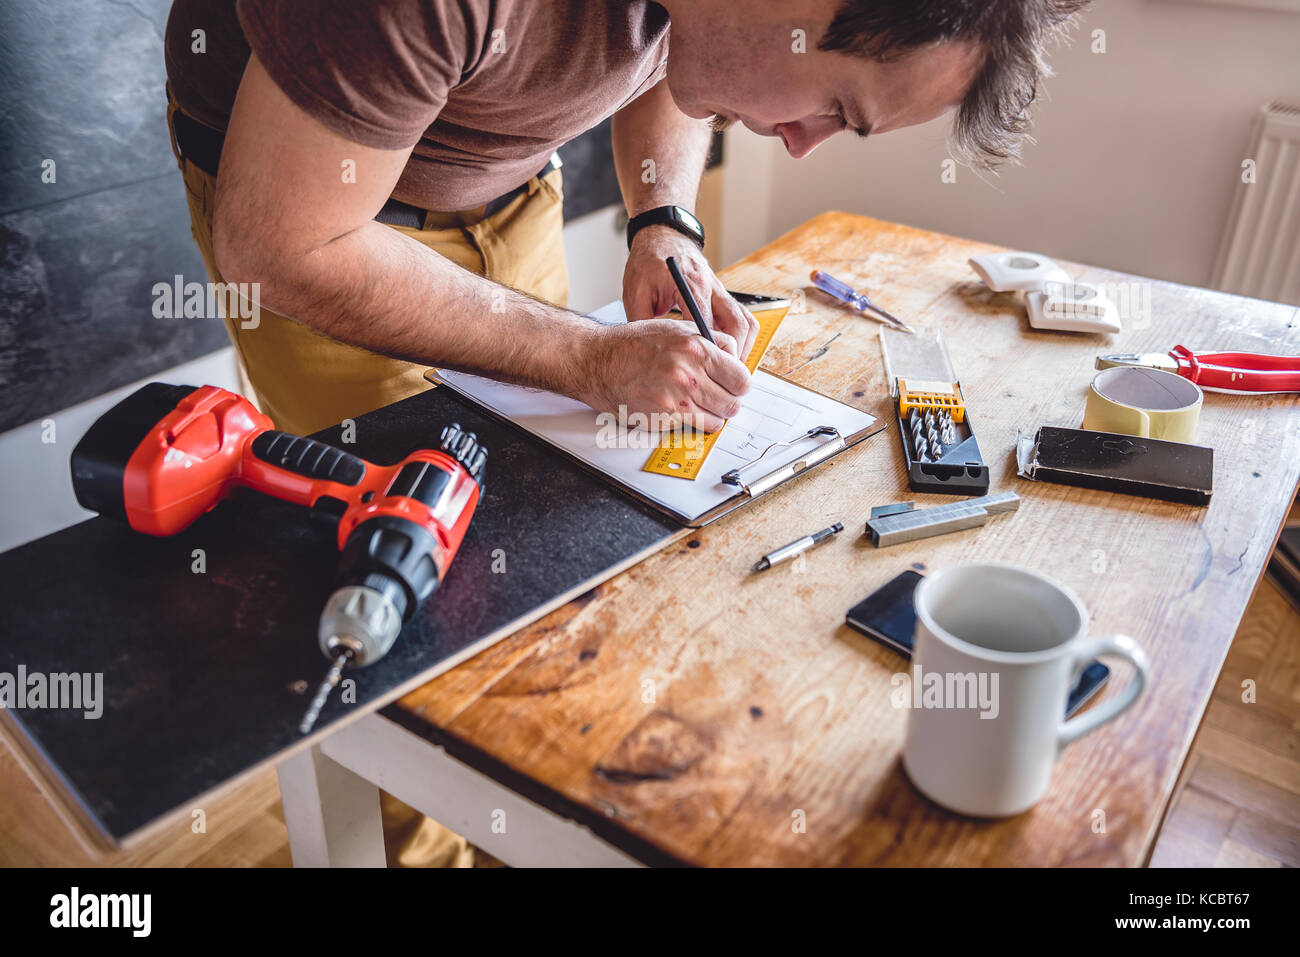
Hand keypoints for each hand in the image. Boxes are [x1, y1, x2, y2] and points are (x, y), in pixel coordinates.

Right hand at [575, 318, 750, 432]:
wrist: (598, 361)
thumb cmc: (632, 344)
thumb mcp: (676, 328)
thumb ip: (709, 340)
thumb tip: (733, 355)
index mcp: (697, 348)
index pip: (742, 377)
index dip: (739, 383)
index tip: (733, 384)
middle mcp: (689, 375)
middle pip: (733, 402)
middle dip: (728, 401)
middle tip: (719, 397)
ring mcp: (677, 400)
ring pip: (718, 420)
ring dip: (712, 415)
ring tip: (699, 404)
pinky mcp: (664, 419)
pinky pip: (694, 428)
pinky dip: (692, 422)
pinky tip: (680, 409)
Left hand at [622, 225, 759, 362]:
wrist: (661, 238)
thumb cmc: (647, 262)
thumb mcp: (636, 292)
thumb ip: (643, 323)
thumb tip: (649, 354)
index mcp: (690, 285)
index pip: (708, 323)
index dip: (710, 350)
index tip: (705, 370)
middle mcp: (711, 287)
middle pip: (738, 323)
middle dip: (735, 352)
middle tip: (723, 375)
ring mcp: (720, 290)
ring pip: (746, 320)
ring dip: (743, 345)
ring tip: (730, 367)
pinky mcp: (722, 293)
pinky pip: (743, 316)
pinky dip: (742, 335)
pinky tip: (731, 350)